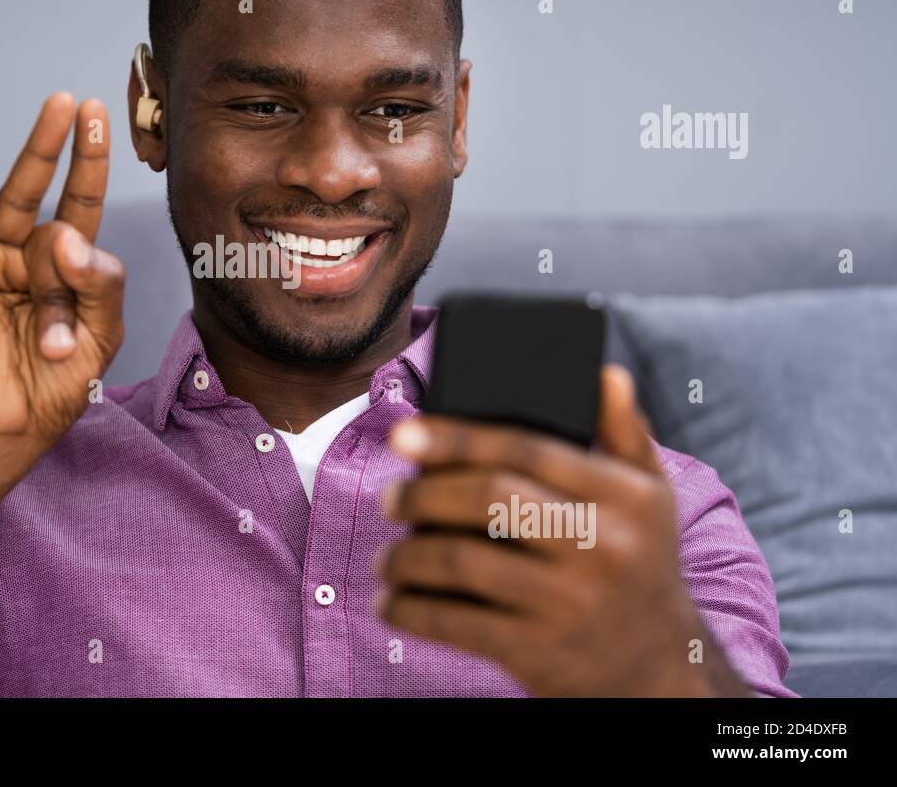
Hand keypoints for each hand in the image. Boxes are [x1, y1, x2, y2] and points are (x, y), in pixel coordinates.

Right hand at [0, 94, 124, 477]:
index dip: (94, 166)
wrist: (6, 423)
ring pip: (20, 200)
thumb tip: (67, 236)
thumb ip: (99, 285)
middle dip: (72, 149)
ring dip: (39, 150)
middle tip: (89, 107)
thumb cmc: (58, 385)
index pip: (86, 206)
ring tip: (60, 108)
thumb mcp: (101, 335)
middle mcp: (33, 254)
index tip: (103, 122)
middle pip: (54, 190)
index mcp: (72, 269)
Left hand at [377, 364, 746, 696]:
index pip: (526, 449)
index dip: (456, 437)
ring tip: (386, 558)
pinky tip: (391, 603)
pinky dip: (410, 610)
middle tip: (389, 499)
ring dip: (406, 557)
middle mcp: (602, 546)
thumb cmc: (638, 564)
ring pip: (462, 561)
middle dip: (422, 493)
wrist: (658, 671)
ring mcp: (570, 602)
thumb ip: (625, 434)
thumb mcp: (651, 498)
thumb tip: (605, 372)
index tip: (403, 434)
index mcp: (624, 497)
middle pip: (489, 498)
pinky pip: (456, 623)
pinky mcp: (540, 652)